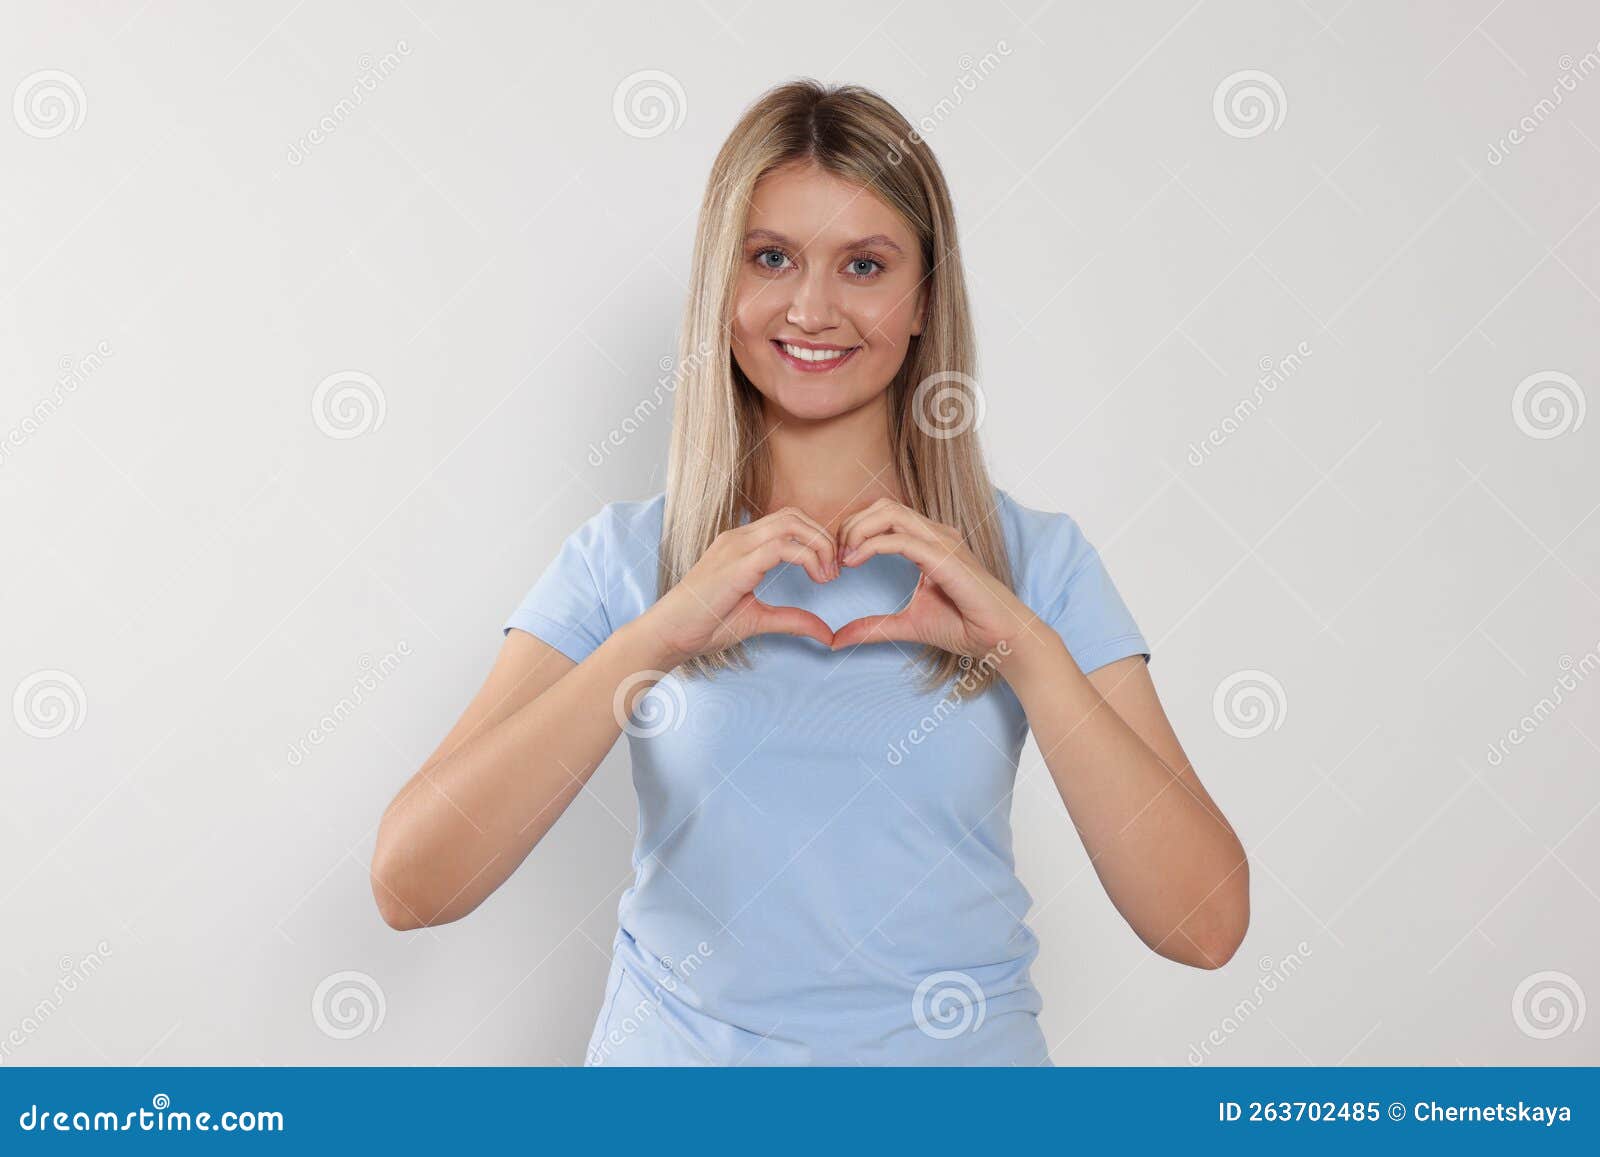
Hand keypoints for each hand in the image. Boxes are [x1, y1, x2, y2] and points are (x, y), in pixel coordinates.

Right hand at [642, 506, 839, 662]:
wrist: (669, 634)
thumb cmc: (703, 625)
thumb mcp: (759, 620)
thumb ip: (793, 620)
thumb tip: (827, 633)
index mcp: (741, 545)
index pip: (787, 522)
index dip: (816, 539)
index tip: (830, 570)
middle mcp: (738, 538)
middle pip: (793, 515)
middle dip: (823, 538)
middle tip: (835, 570)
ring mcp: (736, 547)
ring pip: (790, 524)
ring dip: (818, 545)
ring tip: (828, 575)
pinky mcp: (736, 563)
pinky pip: (781, 547)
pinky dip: (807, 558)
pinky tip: (816, 577)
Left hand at [830, 498, 1043, 660]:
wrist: (1000, 638)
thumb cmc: (964, 626)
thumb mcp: (907, 625)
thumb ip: (873, 627)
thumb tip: (836, 639)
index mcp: (929, 542)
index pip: (884, 516)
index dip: (854, 531)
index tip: (837, 560)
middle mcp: (935, 534)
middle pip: (883, 506)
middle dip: (851, 525)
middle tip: (834, 556)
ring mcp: (942, 541)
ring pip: (889, 513)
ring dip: (858, 531)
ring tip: (843, 558)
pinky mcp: (945, 557)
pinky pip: (900, 540)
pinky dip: (871, 546)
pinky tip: (854, 562)